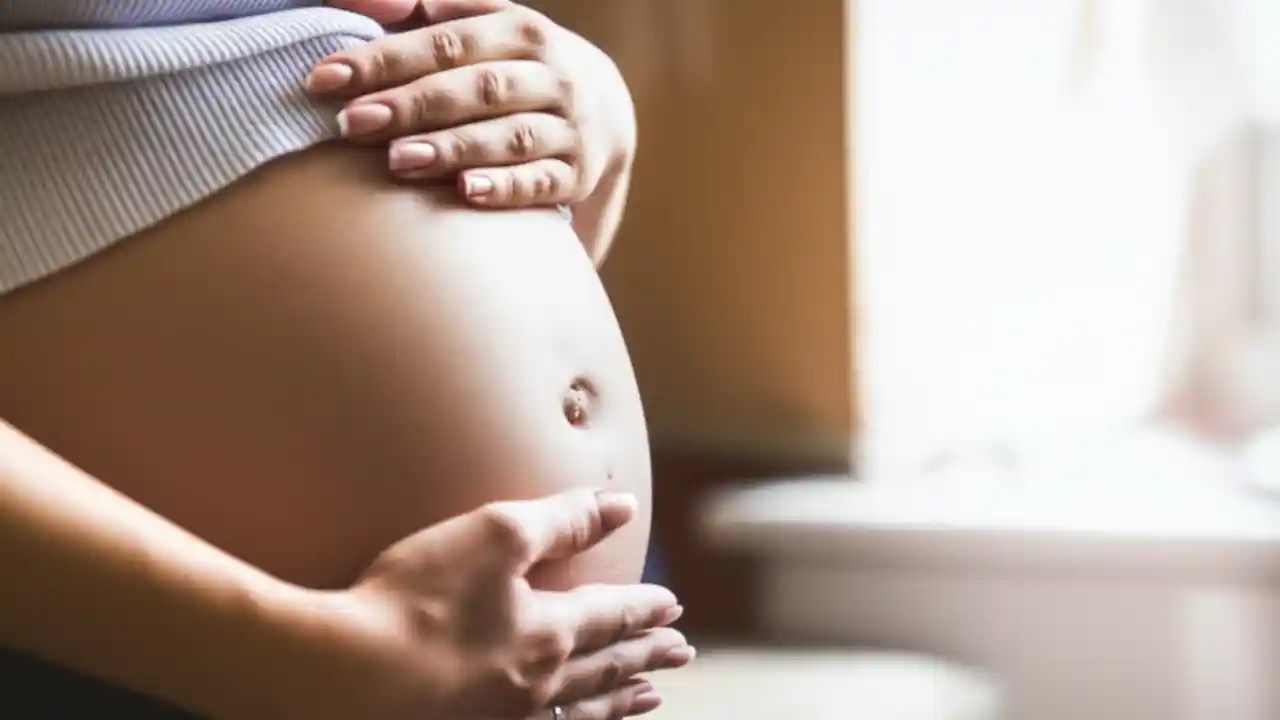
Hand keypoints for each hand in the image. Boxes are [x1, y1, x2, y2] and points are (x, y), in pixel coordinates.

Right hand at [288, 489, 689, 719]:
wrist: (345, 680)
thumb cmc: (416, 600)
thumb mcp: (496, 536)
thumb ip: (563, 520)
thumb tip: (620, 507)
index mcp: (549, 630)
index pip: (612, 615)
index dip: (645, 608)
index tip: (673, 608)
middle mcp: (540, 682)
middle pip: (608, 666)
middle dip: (646, 655)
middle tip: (681, 654)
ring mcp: (510, 718)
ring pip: (586, 709)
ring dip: (623, 699)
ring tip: (652, 697)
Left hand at [311, 0, 635, 209]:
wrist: (604, 109)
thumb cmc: (517, 63)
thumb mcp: (488, 25)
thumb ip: (429, 10)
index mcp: (521, 30)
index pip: (446, 41)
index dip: (384, 59)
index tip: (325, 78)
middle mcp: (551, 76)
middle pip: (476, 88)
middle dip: (411, 105)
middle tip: (351, 124)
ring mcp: (567, 128)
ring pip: (507, 137)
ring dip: (452, 148)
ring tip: (398, 160)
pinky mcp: (576, 176)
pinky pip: (540, 183)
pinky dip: (504, 187)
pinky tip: (464, 192)